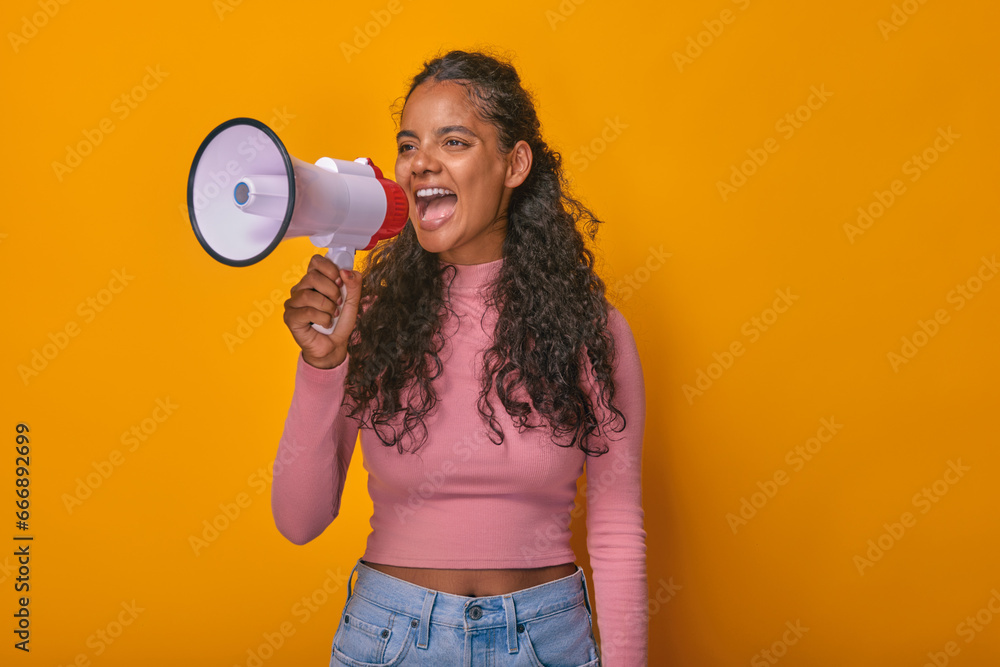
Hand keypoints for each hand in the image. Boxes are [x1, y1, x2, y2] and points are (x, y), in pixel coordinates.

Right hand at [283, 254, 361, 368]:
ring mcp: (293, 303)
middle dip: (332, 290)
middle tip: (339, 303)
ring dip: (327, 306)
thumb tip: (346, 271)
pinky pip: (306, 311)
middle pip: (312, 276)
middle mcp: (301, 289)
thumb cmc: (340, 323)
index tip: (340, 282)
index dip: (330, 269)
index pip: (315, 261)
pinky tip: (326, 323)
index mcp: (314, 281)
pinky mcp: (290, 317)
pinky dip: (322, 318)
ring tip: (333, 315)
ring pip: (308, 294)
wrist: (334, 346)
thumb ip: (353, 284)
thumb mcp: (352, 302)